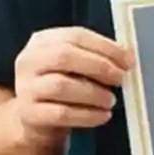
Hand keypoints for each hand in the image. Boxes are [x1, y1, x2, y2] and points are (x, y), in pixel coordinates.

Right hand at [12, 27, 134, 144]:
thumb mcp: (69, 66)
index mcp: (41, 41)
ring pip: (61, 86)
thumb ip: (93, 57)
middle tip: (120, 79)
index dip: (105, 46)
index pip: (75, 35)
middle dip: (99, 67)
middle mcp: (28, 61)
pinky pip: (61, 113)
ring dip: (93, 93)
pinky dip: (87, 115)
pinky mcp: (30, 114)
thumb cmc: (58, 86)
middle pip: (64, 57)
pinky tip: (102, 115)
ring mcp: (26, 88)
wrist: (32, 118)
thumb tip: (126, 56)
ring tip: (110, 100)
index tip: (128, 59)